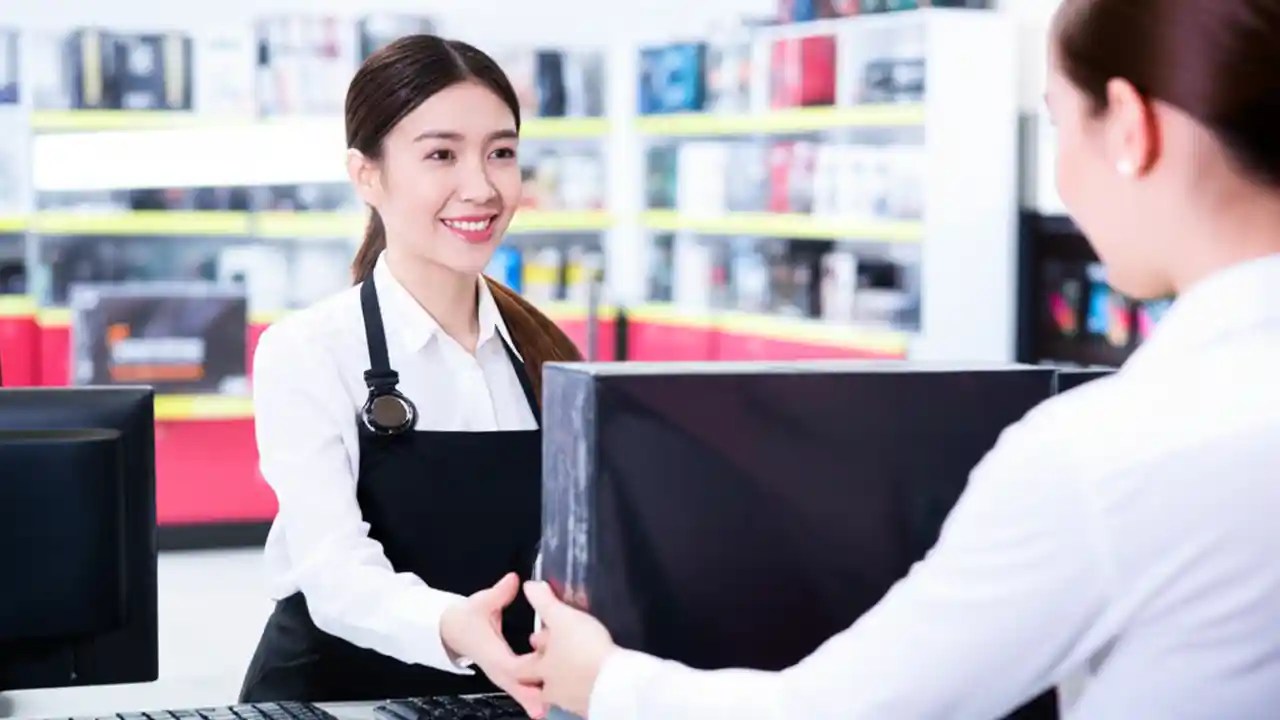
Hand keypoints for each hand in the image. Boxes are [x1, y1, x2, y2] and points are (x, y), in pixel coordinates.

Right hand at [440, 573, 545, 717]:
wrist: (452, 630)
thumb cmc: (466, 617)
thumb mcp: (480, 602)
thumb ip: (498, 593)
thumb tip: (512, 580)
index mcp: (492, 654)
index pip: (510, 667)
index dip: (528, 669)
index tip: (546, 670)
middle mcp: (497, 669)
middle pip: (518, 686)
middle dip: (535, 695)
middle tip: (553, 704)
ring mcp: (501, 674)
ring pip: (520, 691)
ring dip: (536, 698)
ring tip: (558, 705)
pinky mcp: (507, 675)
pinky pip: (522, 688)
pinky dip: (534, 693)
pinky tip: (552, 699)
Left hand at [522, 581, 617, 717]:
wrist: (617, 683)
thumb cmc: (584, 651)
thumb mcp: (562, 617)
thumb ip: (544, 602)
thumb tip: (530, 587)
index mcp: (540, 670)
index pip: (517, 668)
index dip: (519, 656)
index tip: (532, 639)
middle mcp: (553, 690)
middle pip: (540, 682)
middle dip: (545, 664)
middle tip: (553, 648)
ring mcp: (574, 700)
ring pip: (562, 688)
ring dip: (565, 671)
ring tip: (576, 655)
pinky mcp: (593, 703)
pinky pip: (583, 692)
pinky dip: (584, 680)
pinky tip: (595, 669)